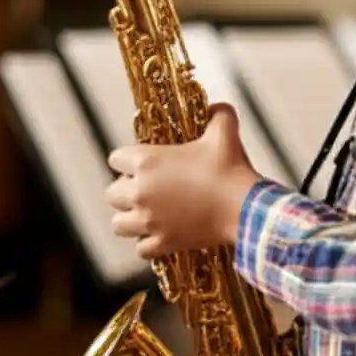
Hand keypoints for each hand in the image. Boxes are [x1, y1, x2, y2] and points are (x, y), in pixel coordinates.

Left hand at [105, 103, 261, 258]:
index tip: (143, 163)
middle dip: (125, 191)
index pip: (115, 158)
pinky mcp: (162, 242)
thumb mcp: (224, 131)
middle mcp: (140, 191)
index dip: (127, 160)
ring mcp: (149, 220)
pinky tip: (161, 234)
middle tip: (146, 189)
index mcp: (147, 161)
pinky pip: (140, 248)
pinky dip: (148, 244)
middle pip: (111, 193)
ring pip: (118, 224)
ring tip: (147, 215)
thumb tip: (215, 107)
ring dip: (129, 219)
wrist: (244, 207)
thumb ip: (217, 113)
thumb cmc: (230, 167)